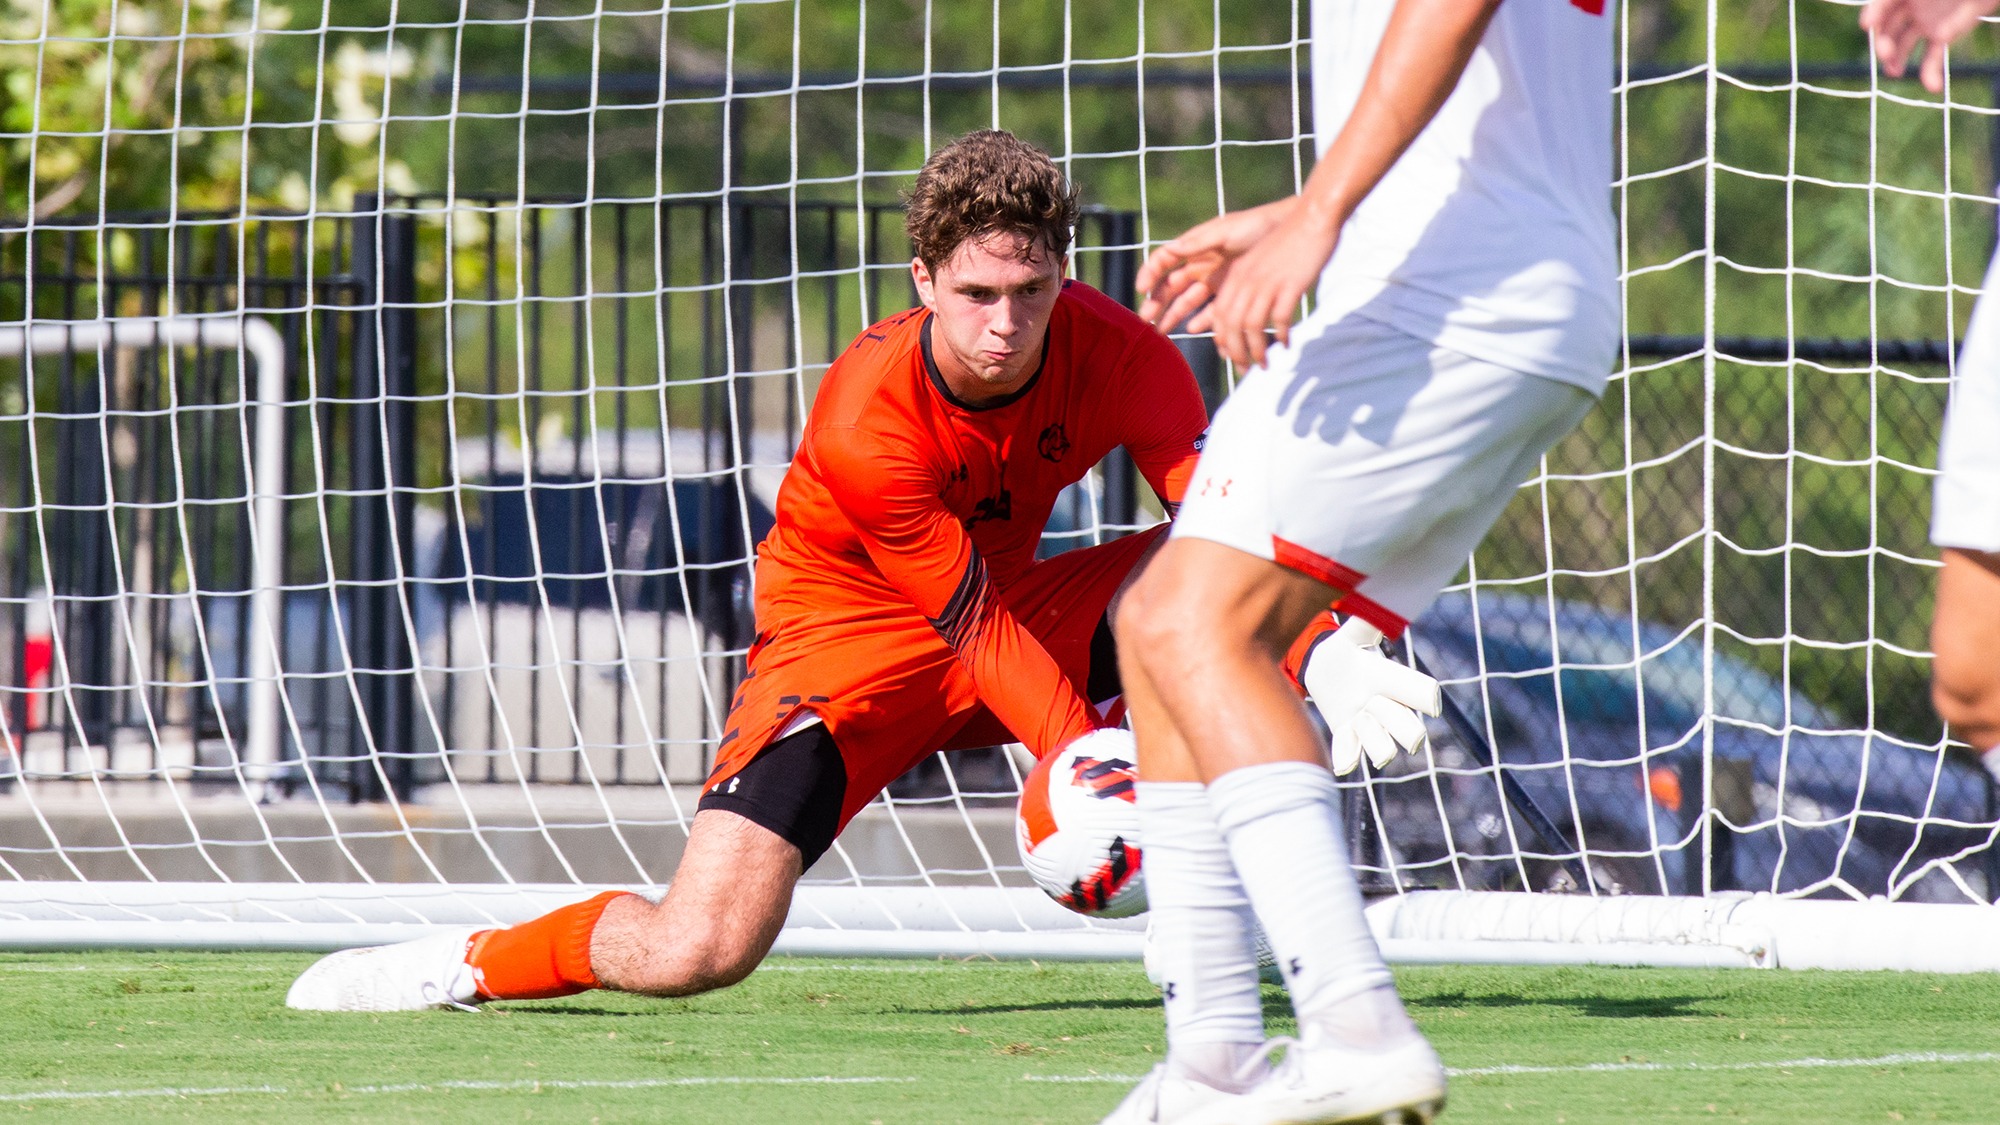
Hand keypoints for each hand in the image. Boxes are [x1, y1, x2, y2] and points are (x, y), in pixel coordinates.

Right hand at [1135, 199, 1294, 332]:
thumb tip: (1171, 249)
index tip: (1142, 289)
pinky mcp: (1230, 292)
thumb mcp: (1225, 231)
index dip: (1149, 274)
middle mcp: (1199, 264)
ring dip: (1173, 315)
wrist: (1286, 231)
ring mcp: (1214, 280)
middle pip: (1171, 286)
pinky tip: (1193, 329)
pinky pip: (1212, 310)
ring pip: (1187, 301)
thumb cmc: (1255, 225)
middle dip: (1156, 303)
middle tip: (1145, 320)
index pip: (1163, 261)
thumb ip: (1199, 243)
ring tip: (1160, 330)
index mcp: (1194, 247)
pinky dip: (1203, 321)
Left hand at [1198, 202, 1341, 370]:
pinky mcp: (1290, 284)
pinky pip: (1279, 318)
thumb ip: (1250, 284)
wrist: (1312, 217)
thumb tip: (1249, 312)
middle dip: (1236, 353)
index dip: (1223, 341)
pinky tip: (1286, 343)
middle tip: (1246, 369)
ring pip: (1252, 327)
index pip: (1220, 316)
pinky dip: (1281, 335)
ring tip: (1264, 364)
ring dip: (1256, 351)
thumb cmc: (1290, 241)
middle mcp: (1247, 280)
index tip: (1232, 357)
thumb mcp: (1260, 262)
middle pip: (1231, 326)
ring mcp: (1267, 282)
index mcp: (1237, 275)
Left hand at [1302, 617, 1442, 775]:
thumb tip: (1376, 600)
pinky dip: (1346, 758)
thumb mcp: (1355, 634)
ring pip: (1382, 749)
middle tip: (1384, 715)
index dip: (1427, 698)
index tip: (1432, 701)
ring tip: (1358, 722)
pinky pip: (1350, 754)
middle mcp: (1387, 707)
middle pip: (1410, 730)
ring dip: (1374, 742)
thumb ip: (1368, 622)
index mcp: (1394, 681)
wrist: (1322, 667)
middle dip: (1405, 731)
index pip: (1421, 692)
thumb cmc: (1346, 647)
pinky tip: (1342, 763)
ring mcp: (1368, 724)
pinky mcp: (1347, 735)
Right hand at [1861, 0, 1998, 92]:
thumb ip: (1893, 1)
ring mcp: (1926, 24)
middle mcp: (1911, 9)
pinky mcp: (1943, 37)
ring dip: (1896, 61)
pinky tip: (1933, 87)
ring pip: (1904, 46)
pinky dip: (1930, 73)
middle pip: (1888, 30)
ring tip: (1894, 73)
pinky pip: (1932, 57)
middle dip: (1883, 43)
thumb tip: (1868, 22)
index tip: (1867, 25)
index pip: (1881, 6)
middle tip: (1884, 54)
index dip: (1873, 15)